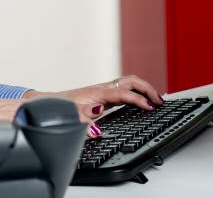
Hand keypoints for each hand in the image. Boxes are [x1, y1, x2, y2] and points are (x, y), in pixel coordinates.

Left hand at [25, 74, 163, 123]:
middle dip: (148, 89)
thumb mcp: (72, 117)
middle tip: (160, 101)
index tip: (151, 108)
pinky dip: (137, 93)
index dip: (139, 100)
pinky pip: (125, 90)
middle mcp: (104, 88)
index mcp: (99, 92)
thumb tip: (96, 132)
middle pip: (132, 81)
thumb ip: (84, 124)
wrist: (51, 102)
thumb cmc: (62, 107)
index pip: (125, 93)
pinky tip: (141, 102)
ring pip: (130, 83)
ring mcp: (105, 90)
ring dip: (144, 89)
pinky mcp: (104, 95)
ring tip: (157, 100)